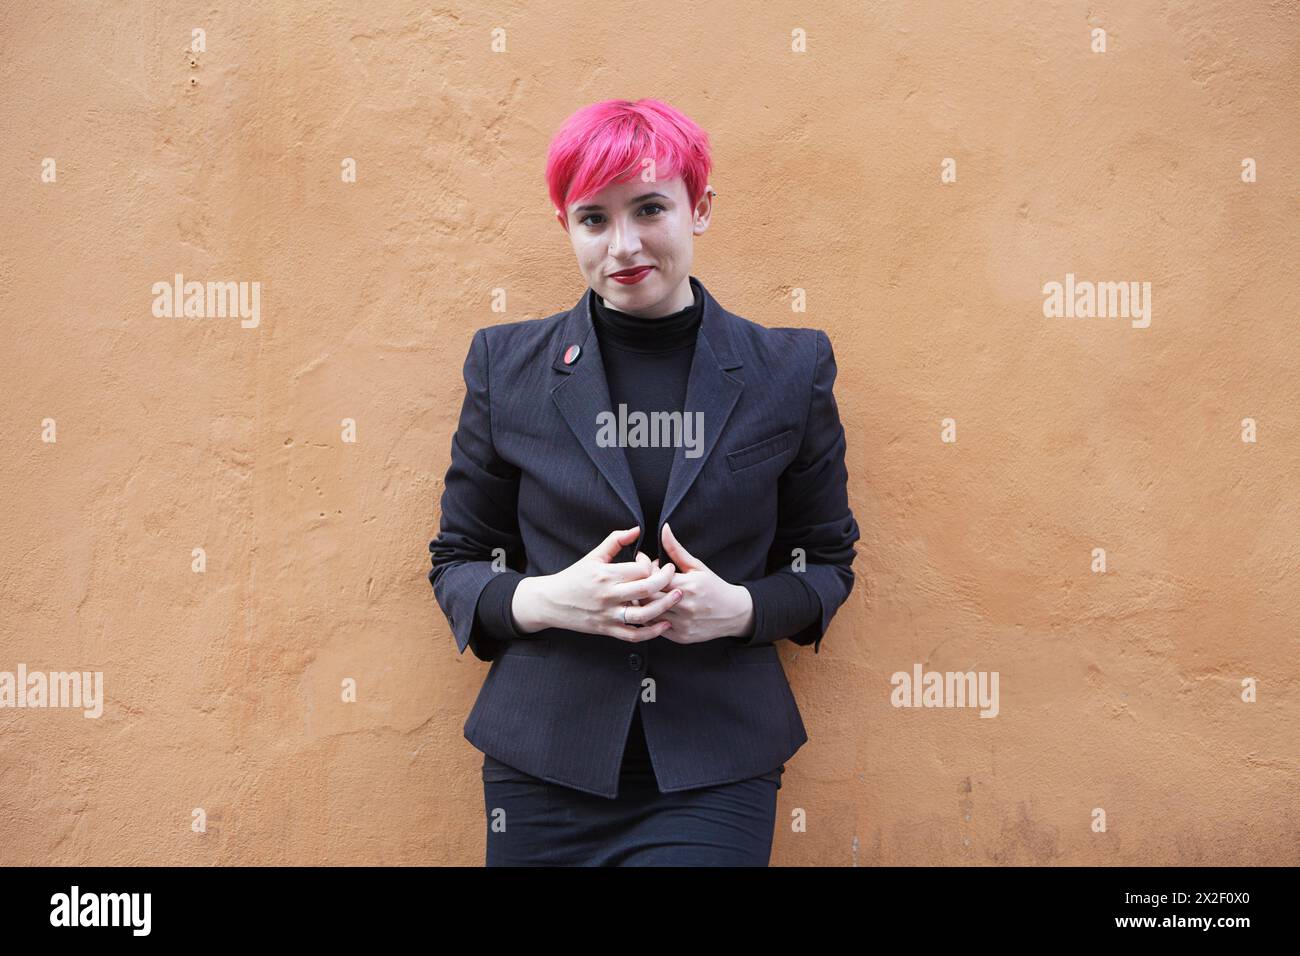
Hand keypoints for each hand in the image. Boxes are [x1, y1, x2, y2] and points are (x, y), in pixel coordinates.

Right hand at [513, 526, 681, 641]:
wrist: (551, 602)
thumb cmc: (574, 576)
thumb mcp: (593, 556)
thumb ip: (616, 540)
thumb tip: (637, 529)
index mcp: (606, 574)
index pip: (639, 568)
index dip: (651, 564)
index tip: (653, 562)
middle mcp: (608, 595)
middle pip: (646, 588)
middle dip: (665, 581)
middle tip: (674, 574)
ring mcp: (609, 614)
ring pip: (643, 614)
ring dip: (664, 606)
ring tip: (678, 596)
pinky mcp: (608, 629)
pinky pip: (633, 635)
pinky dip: (652, 632)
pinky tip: (664, 623)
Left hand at [635, 522, 753, 644]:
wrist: (734, 613)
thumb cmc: (714, 586)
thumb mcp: (697, 566)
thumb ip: (676, 549)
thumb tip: (664, 529)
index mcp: (687, 585)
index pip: (653, 578)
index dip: (645, 570)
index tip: (647, 565)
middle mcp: (684, 606)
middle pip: (647, 597)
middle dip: (641, 587)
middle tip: (643, 580)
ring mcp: (682, 623)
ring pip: (649, 614)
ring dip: (643, 604)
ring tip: (647, 594)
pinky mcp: (680, 636)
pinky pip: (656, 628)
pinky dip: (651, 618)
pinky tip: (654, 609)